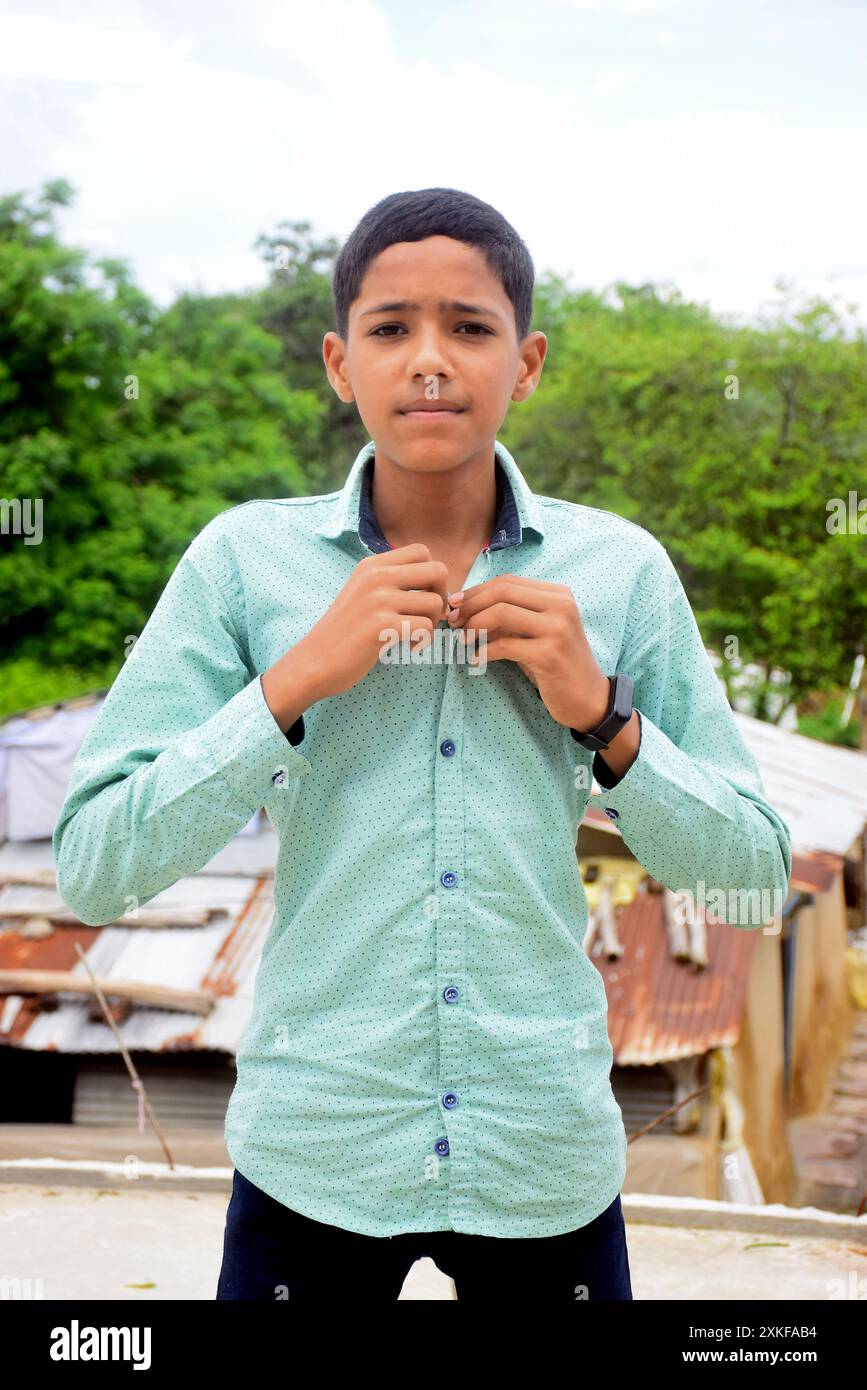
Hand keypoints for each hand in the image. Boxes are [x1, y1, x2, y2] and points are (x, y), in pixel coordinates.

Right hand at [282, 543, 449, 701]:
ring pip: (435, 603)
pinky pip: (426, 627)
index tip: (422, 596)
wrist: (314, 661)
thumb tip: (439, 581)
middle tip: (426, 616)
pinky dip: (422, 641)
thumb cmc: (344, 632)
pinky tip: (406, 647)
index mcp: (372, 565)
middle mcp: (376, 576)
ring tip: (412, 634)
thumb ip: (392, 581)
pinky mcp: (382, 626)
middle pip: (438, 571)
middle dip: (441, 596)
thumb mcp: (363, 592)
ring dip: (432, 623)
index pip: (422, 551)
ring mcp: (379, 600)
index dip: (432, 575)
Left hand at [447, 574, 610, 732]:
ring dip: (474, 626)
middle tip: (453, 621)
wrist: (589, 698)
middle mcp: (561, 606)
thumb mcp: (536, 632)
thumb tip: (465, 608)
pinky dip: (484, 652)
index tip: (455, 605)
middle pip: (502, 592)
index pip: (508, 582)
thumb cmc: (557, 663)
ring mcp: (558, 629)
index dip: (476, 592)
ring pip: (501, 614)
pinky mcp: (550, 655)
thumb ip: (510, 616)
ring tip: (462, 640)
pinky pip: (505, 646)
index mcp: (558, 594)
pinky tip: (476, 660)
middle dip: (471, 605)